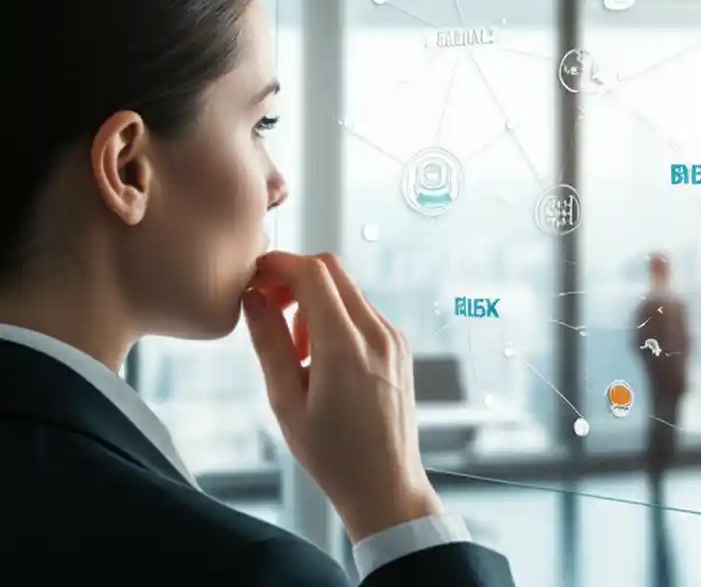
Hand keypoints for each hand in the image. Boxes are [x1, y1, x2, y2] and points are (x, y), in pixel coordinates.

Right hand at [241, 251, 442, 542]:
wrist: (385, 484)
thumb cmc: (331, 454)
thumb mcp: (286, 402)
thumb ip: (269, 343)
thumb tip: (253, 296)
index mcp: (346, 347)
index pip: (313, 273)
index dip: (278, 265)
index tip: (252, 279)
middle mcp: (378, 334)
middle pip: (333, 270)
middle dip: (294, 277)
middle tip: (268, 309)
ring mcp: (394, 338)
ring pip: (348, 290)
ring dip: (314, 301)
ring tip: (296, 352)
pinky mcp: (400, 347)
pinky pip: (362, 312)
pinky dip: (335, 318)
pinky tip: (321, 359)